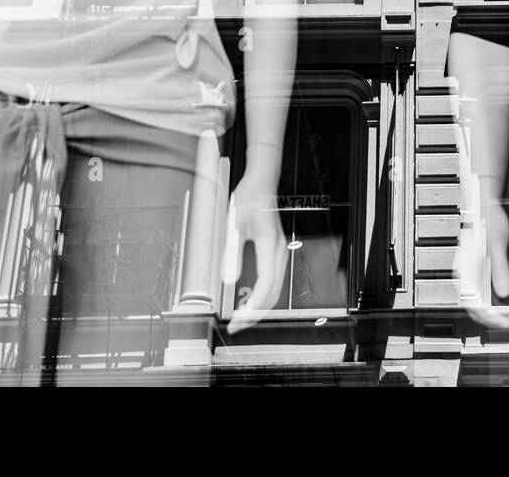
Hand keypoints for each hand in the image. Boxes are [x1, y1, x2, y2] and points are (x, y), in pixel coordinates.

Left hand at [223, 176, 286, 332]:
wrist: (261, 182)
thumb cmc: (249, 198)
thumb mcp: (234, 225)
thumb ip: (233, 253)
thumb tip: (229, 280)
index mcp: (270, 247)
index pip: (266, 286)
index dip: (253, 308)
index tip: (238, 320)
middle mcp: (278, 252)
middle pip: (273, 293)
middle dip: (256, 314)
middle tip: (237, 326)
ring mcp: (279, 253)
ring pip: (275, 289)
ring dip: (260, 307)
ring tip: (242, 318)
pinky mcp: (275, 252)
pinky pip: (273, 281)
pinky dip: (263, 295)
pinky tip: (251, 301)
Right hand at [455, 176, 508, 328]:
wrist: (486, 204)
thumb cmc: (487, 218)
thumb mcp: (496, 244)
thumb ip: (499, 269)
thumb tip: (504, 292)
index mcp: (464, 269)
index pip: (474, 305)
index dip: (493, 318)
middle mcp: (467, 276)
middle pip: (480, 309)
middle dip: (502, 319)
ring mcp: (475, 276)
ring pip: (485, 304)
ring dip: (504, 313)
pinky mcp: (482, 274)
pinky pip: (489, 296)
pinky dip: (502, 304)